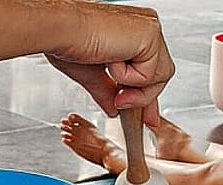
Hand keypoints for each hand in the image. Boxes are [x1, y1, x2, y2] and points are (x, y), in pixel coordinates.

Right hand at [48, 3, 173, 126]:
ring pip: (161, 76)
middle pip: (161, 74)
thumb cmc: (68, 42)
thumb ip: (107, 91)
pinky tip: (110, 60)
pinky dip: (128, 77)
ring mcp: (149, 29)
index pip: (151, 69)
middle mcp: (145, 27)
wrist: (61, 31)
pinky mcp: (150, 35)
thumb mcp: (91, 74)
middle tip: (120, 104)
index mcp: (133, 31)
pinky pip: (150, 72)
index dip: (147, 95)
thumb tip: (114, 109)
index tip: (145, 118)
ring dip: (133, 87)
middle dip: (143, 96)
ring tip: (110, 76)